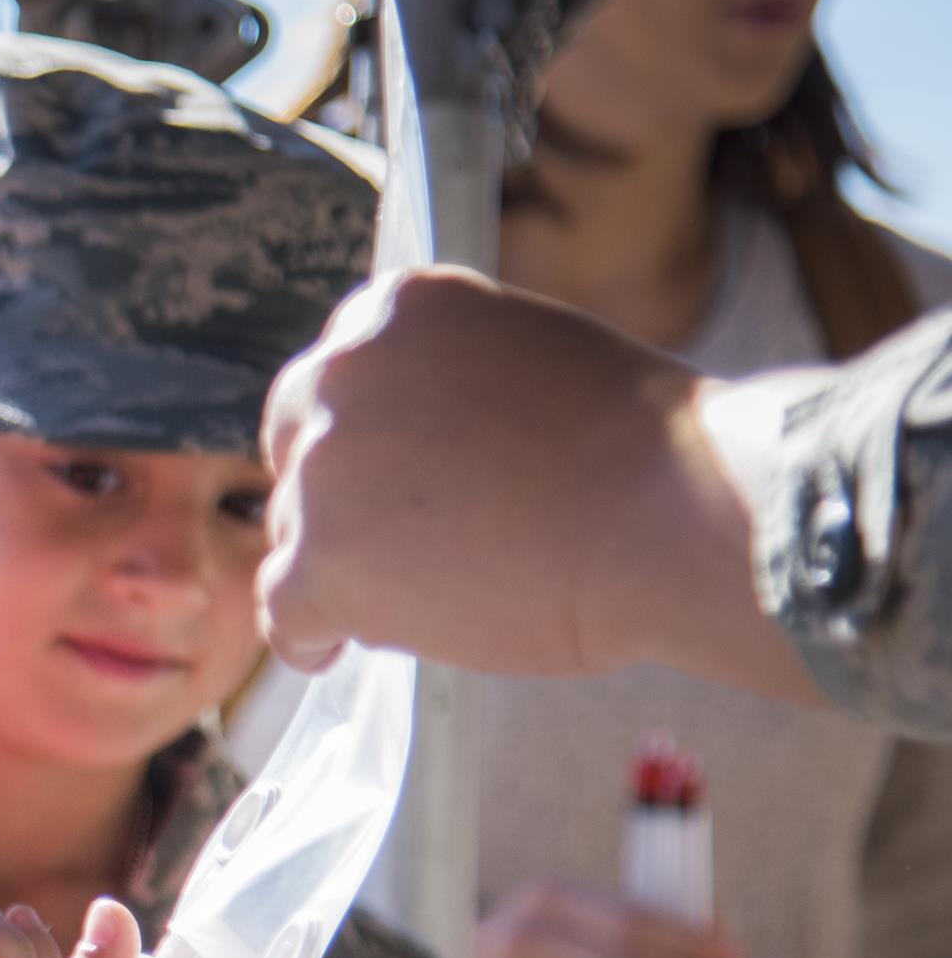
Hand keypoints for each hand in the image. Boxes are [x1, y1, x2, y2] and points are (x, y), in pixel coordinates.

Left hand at [259, 269, 799, 698]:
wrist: (673, 512)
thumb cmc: (637, 451)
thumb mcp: (526, 361)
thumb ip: (448, 387)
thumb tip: (407, 450)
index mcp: (396, 308)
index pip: (334, 380)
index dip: (357, 440)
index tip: (388, 479)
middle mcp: (342, 372)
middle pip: (296, 452)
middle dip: (333, 498)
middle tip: (390, 543)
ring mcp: (323, 468)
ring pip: (296, 534)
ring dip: (345, 567)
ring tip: (436, 589)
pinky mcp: (321, 560)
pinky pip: (283, 610)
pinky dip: (310, 635)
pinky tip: (336, 649)